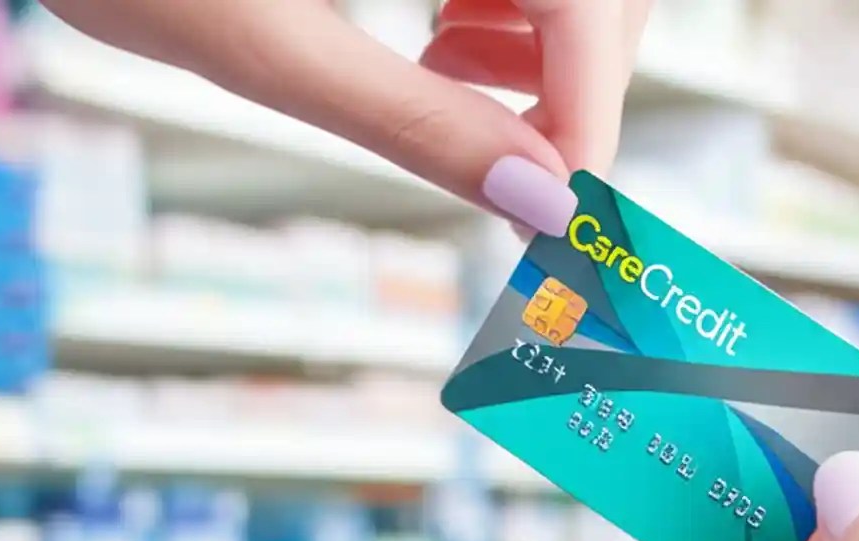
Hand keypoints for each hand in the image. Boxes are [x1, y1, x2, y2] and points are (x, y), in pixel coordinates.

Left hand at [40, 0, 650, 235]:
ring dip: (544, 43)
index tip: (568, 202)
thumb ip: (412, 124)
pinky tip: (442, 31)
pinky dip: (509, 9)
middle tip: (515, 155)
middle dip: (575, 80)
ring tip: (447, 69)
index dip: (592, 105)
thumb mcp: (266, 47)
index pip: (588, 2)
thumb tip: (536, 203)